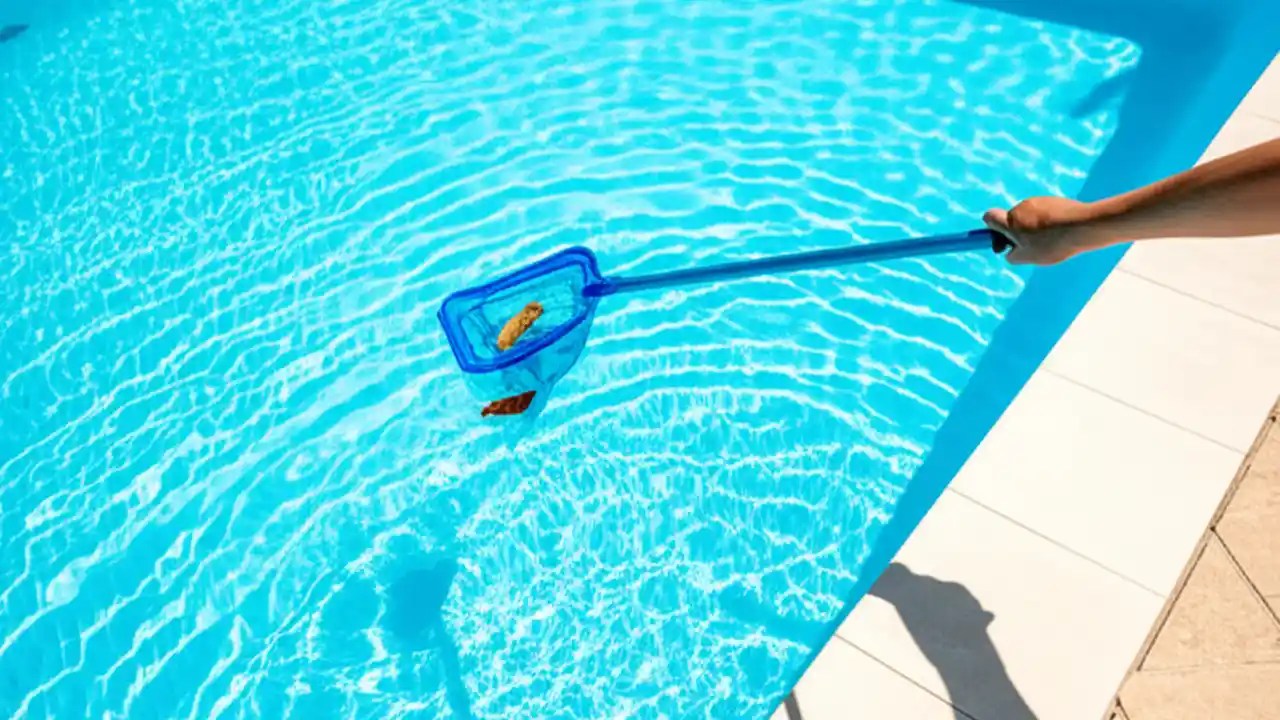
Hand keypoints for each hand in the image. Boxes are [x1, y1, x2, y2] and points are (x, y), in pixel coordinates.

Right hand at [983, 196, 1105, 265]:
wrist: (1083, 226)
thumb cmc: (1053, 243)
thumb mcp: (1029, 257)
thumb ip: (1013, 256)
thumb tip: (1009, 253)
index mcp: (1011, 221)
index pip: (989, 217)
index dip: (992, 229)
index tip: (1003, 241)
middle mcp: (1021, 207)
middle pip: (1012, 219)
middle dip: (1018, 232)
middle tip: (1032, 247)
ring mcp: (1038, 201)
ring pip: (1029, 217)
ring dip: (1034, 228)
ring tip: (1051, 241)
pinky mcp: (1053, 200)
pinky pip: (1044, 212)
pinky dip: (1048, 222)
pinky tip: (1061, 233)